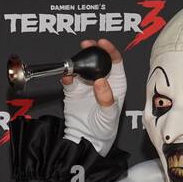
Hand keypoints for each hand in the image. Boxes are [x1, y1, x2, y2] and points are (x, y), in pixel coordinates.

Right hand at [62, 38, 125, 156]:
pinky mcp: (73, 89)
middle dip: (92, 49)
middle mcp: (102, 79)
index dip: (110, 50)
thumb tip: (100, 81)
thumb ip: (106, 98)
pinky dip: (66, 75)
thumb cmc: (104, 128)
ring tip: (73, 62)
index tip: (102, 43)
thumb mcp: (109, 114)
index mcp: (116, 82)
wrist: (87, 138)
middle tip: (86, 44)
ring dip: (77, 61)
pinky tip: (66, 76)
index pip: (115, 61)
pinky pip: (69, 78)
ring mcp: (86, 83)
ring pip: (82, 66)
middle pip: (98, 58)